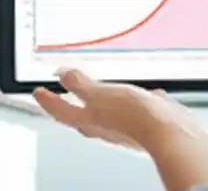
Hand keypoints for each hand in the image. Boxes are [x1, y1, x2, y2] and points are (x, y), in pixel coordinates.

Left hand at [32, 69, 205, 150]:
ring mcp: (123, 127)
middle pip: (79, 116)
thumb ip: (79, 84)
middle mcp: (104, 127)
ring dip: (98, 101)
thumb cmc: (134, 119)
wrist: (169, 132)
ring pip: (105, 113)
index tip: (38, 92)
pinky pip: (131, 110)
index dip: (47, 100)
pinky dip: (129, 100)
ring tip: (94, 90)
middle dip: (69, 105)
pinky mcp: (143, 124)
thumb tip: (62, 74)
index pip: (59, 111)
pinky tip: (136, 92)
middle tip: (60, 94)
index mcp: (88, 121)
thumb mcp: (99, 93)